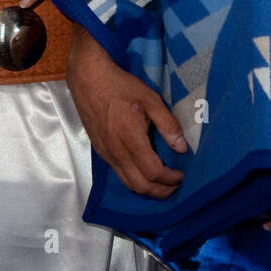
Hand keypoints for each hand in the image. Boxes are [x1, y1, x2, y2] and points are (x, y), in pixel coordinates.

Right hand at [67, 24, 187, 197]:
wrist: (89, 79)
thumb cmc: (121, 86)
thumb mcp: (150, 99)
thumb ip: (167, 125)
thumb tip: (182, 147)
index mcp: (130, 139)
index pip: (153, 173)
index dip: (170, 179)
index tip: (182, 175)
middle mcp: (116, 152)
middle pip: (140, 186)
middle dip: (160, 191)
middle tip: (175, 186)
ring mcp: (106, 154)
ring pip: (128, 183)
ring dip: (147, 189)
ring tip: (163, 184)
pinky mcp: (100, 152)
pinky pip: (119, 174)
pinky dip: (134, 180)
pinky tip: (144, 172)